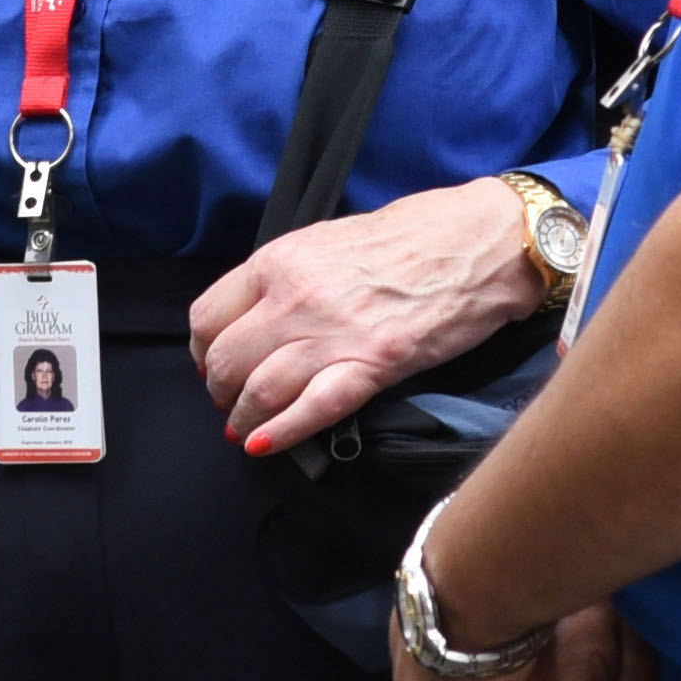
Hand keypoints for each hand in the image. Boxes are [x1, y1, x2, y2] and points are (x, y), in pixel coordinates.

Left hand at [191, 181, 549, 456]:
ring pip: (260, 391)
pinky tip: (265, 444)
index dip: (204, 350)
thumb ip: (287, 276)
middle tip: (230, 401)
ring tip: (246, 427)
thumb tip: (255, 317)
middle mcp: (297, 298)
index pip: (209, 316)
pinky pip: (312, 409)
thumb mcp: (328, 240)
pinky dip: (282, 433)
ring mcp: (333, 334)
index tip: (212, 363)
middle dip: (221, 390)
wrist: (477, 242)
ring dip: (245, 417)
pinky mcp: (373, 365)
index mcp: (281, 261)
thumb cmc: (412, 235)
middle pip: (227, 360)